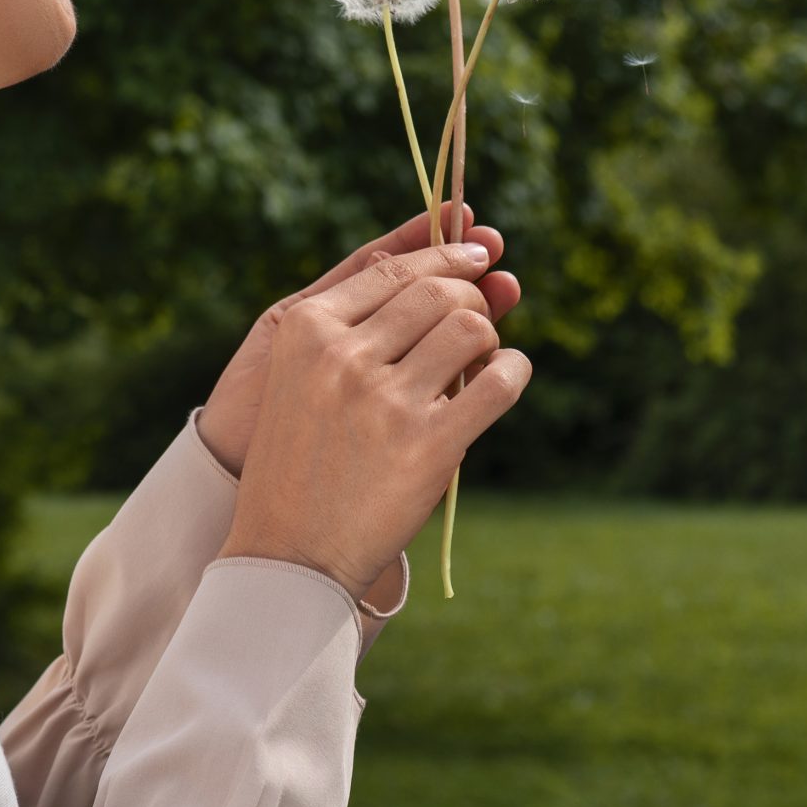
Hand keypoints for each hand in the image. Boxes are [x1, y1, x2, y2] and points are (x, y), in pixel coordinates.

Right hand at [199, 203, 518, 480]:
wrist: (291, 552)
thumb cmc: (303, 462)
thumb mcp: (303, 380)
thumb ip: (358, 328)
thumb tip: (443, 274)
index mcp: (306, 331)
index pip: (391, 271)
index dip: (443, 255)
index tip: (475, 253)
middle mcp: (343, 357)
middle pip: (438, 293)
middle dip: (470, 298)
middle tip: (478, 317)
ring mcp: (384, 400)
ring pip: (471, 329)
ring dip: (488, 337)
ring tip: (481, 358)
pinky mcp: (427, 443)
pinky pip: (499, 382)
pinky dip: (514, 371)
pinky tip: (508, 376)